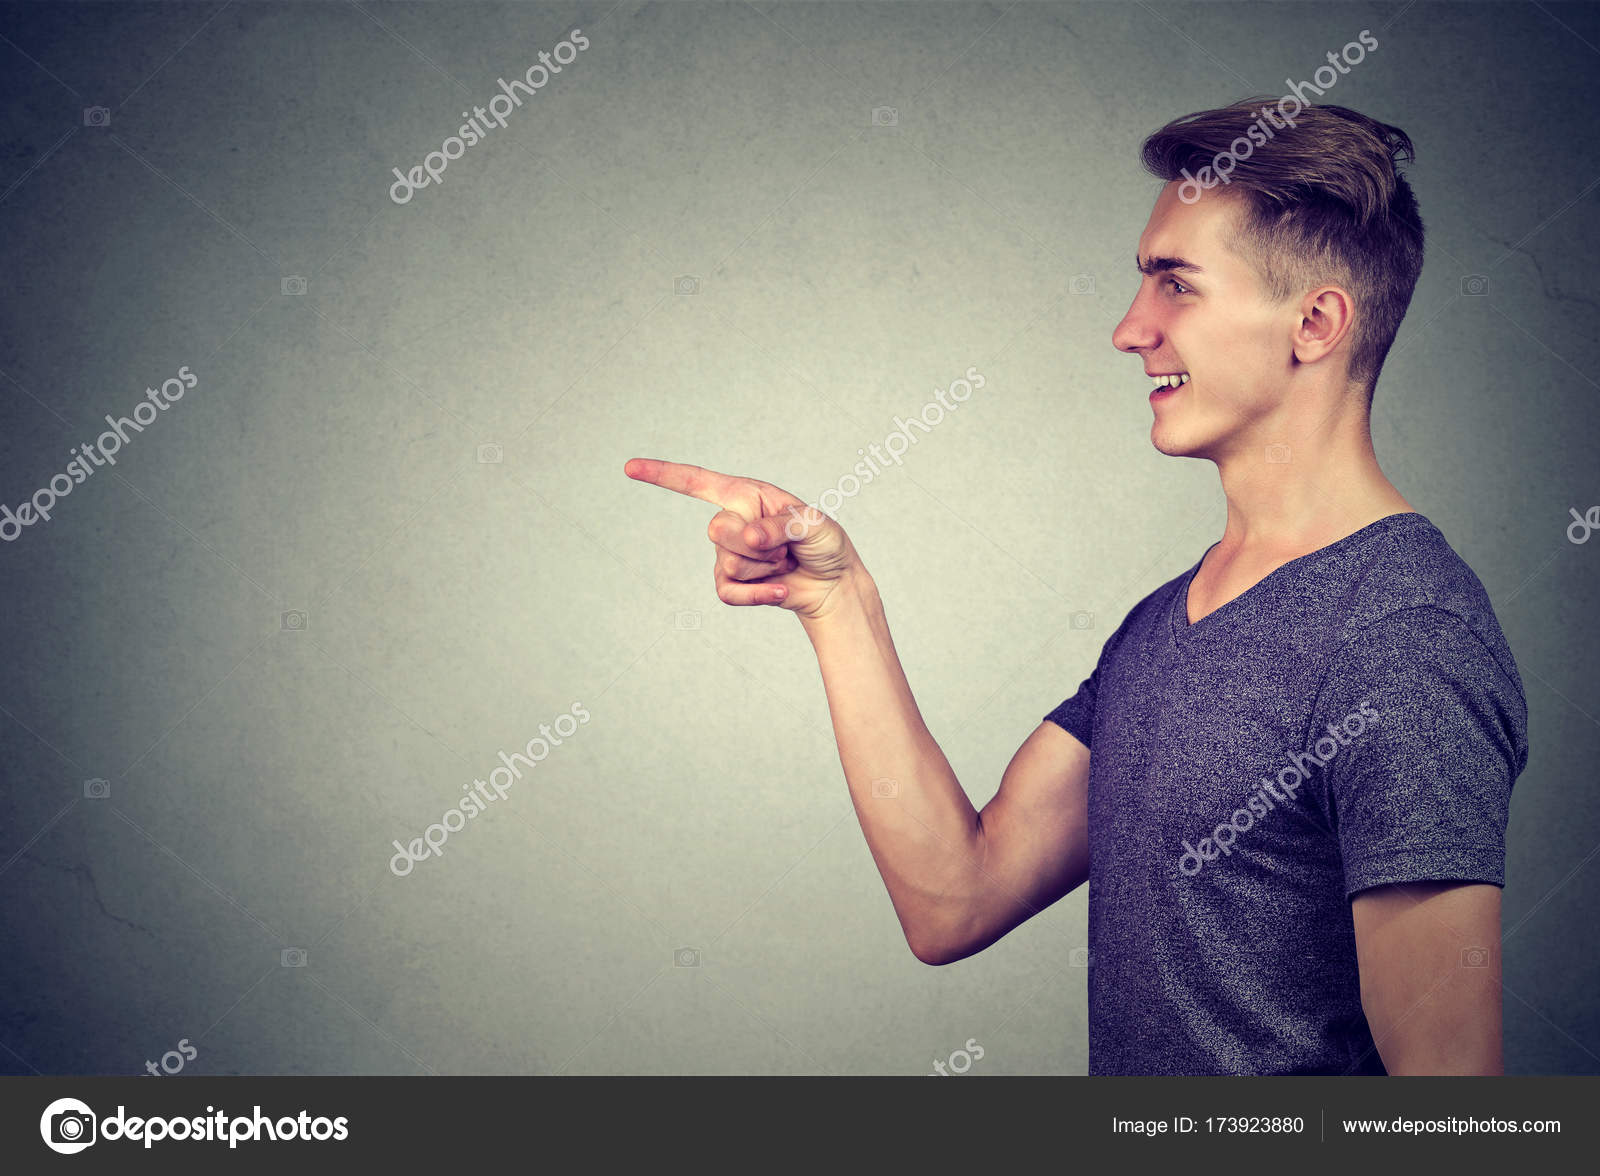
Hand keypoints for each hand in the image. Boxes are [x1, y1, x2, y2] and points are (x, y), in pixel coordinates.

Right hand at [623, 458, 867, 621]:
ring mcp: (729, 553)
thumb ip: (781, 525)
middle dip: (756, 545)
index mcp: (747, 494)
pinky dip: (757, 595)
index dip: (662, 475)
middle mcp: (733, 519)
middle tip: (786, 548)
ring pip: (728, 562)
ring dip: (764, 568)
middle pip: (717, 531)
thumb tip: (748, 537)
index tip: (630, 468)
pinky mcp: (732, 582)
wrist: (833, 583)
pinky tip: (781, 590)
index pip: (697, 482)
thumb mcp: (814, 524)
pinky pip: (727, 592)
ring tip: (785, 563)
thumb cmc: (825, 543)